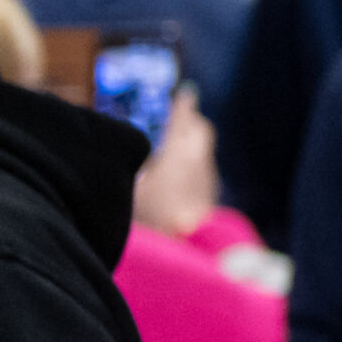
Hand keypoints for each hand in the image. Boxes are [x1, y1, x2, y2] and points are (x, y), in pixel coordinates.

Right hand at [131, 88, 219, 237]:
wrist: (185, 246)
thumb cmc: (151, 216)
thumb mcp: (132, 186)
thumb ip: (133, 164)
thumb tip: (130, 151)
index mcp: (179, 152)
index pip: (183, 120)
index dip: (183, 106)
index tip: (185, 94)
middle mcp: (199, 160)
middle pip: (200, 130)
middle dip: (190, 120)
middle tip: (178, 116)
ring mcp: (208, 177)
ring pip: (203, 149)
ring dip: (192, 142)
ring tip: (172, 144)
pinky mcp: (211, 193)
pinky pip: (203, 167)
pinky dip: (193, 161)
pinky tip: (178, 173)